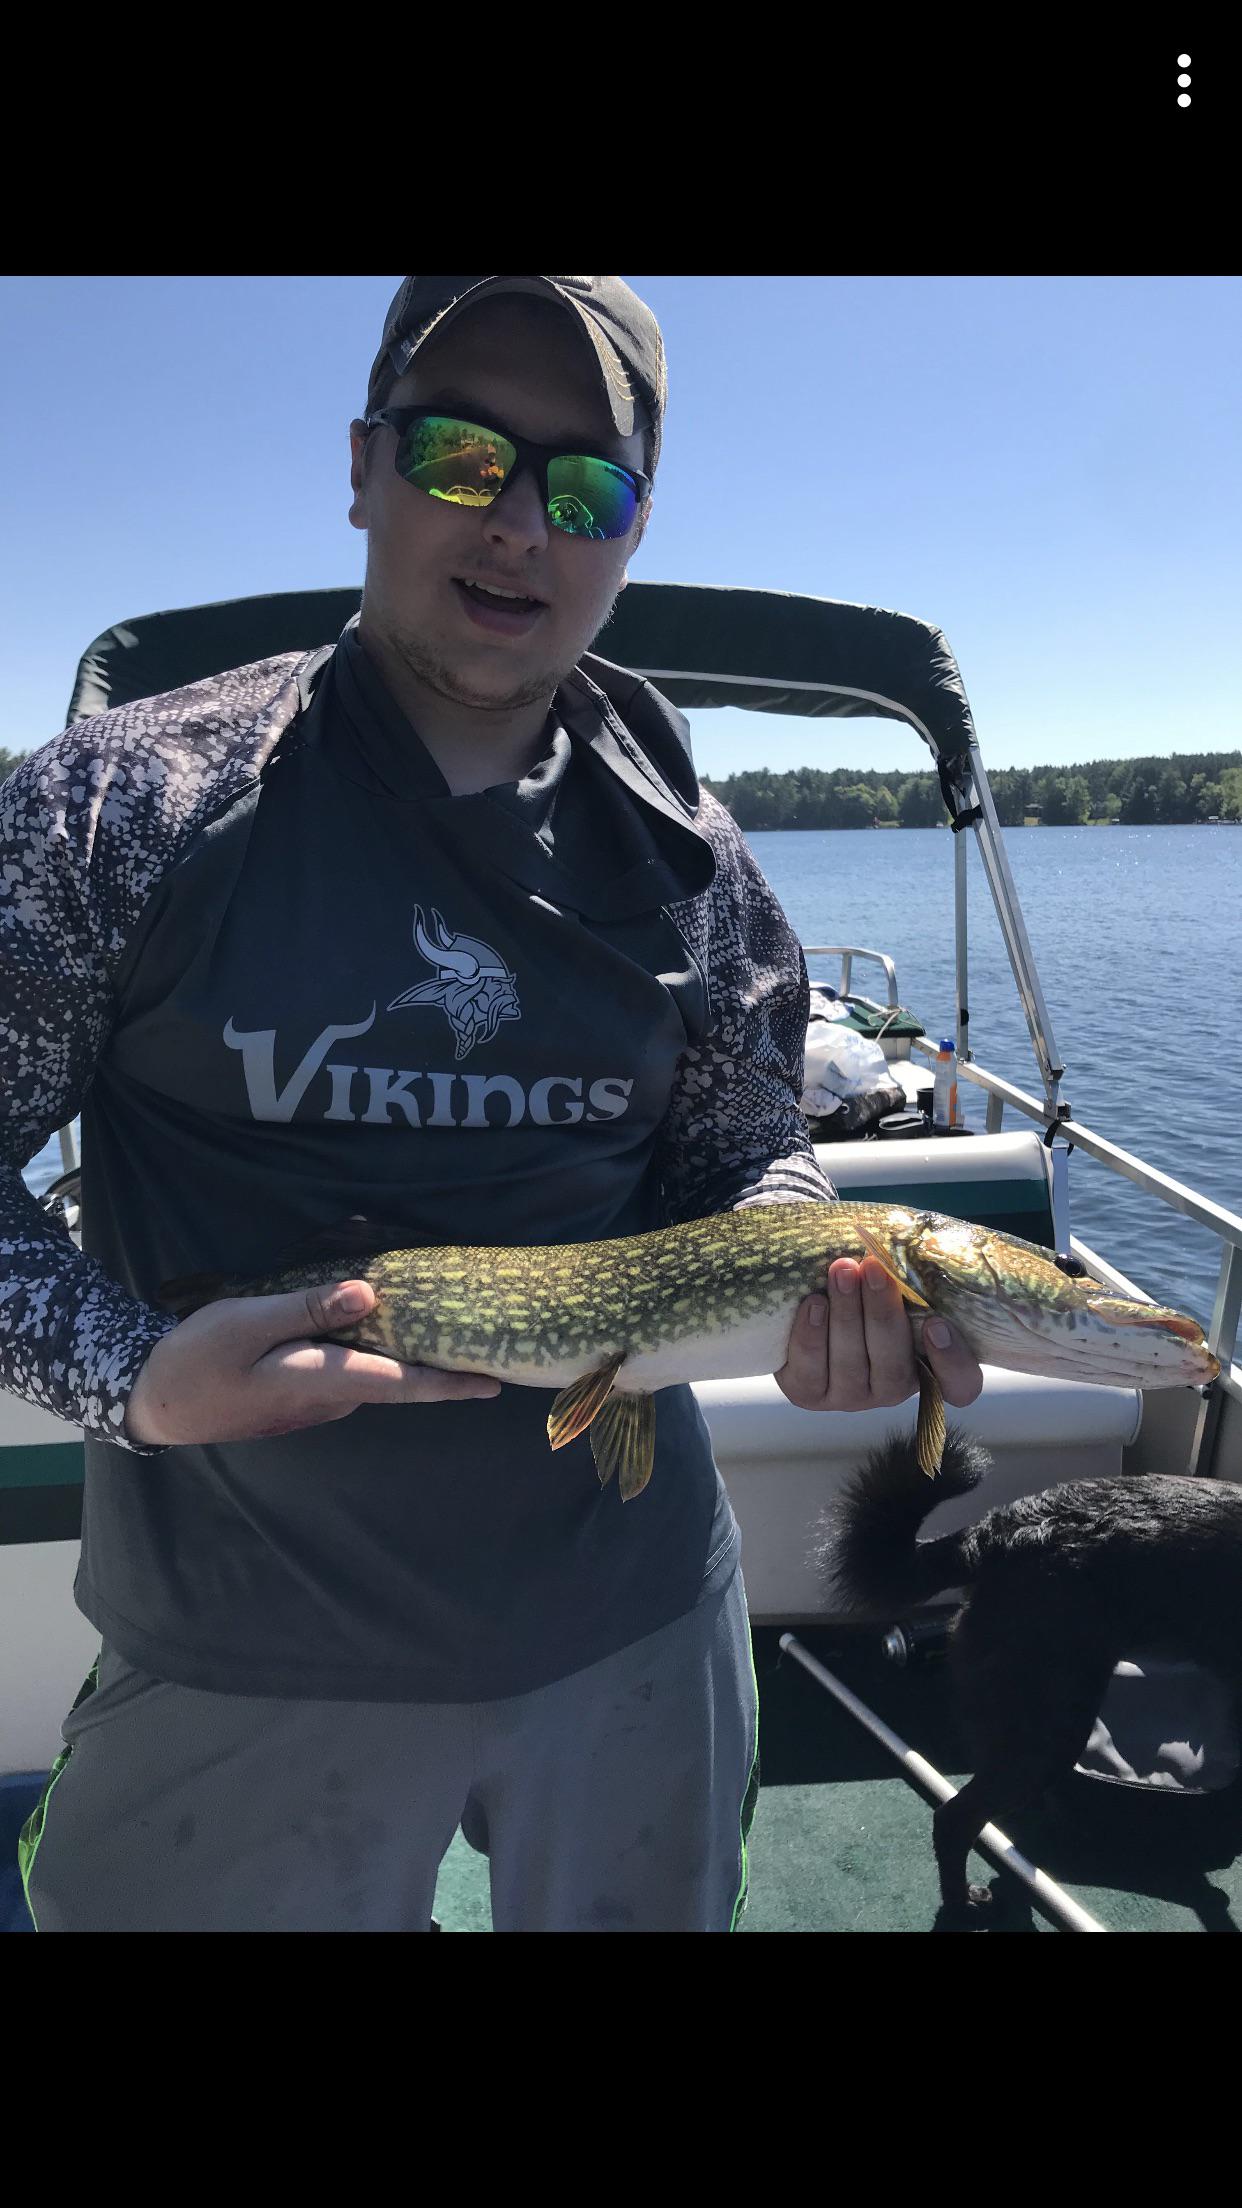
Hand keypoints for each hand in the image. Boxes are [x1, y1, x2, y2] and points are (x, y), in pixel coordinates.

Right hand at [124, 1279, 499, 1446]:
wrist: (157, 1402)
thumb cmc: (199, 1361)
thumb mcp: (247, 1323)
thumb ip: (309, 1308)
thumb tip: (369, 1292)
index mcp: (324, 1379)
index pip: (402, 1382)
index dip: (451, 1383)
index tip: (495, 1382)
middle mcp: (332, 1396)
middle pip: (398, 1374)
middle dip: (442, 1360)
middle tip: (485, 1336)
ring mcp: (319, 1397)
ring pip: (376, 1367)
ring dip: (407, 1345)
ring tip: (444, 1312)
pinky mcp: (305, 1389)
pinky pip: (353, 1365)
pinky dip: (372, 1340)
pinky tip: (377, 1310)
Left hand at [775, 1256, 983, 1413]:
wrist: (810, 1293)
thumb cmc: (867, 1283)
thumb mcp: (897, 1280)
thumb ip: (913, 1275)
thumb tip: (914, 1245)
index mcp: (928, 1365)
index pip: (960, 1385)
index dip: (953, 1362)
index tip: (937, 1323)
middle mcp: (892, 1388)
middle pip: (894, 1367)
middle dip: (882, 1314)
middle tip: (875, 1267)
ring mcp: (850, 1396)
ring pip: (851, 1366)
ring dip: (846, 1315)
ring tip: (841, 1271)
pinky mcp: (810, 1393)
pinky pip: (810, 1373)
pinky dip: (811, 1336)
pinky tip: (814, 1303)